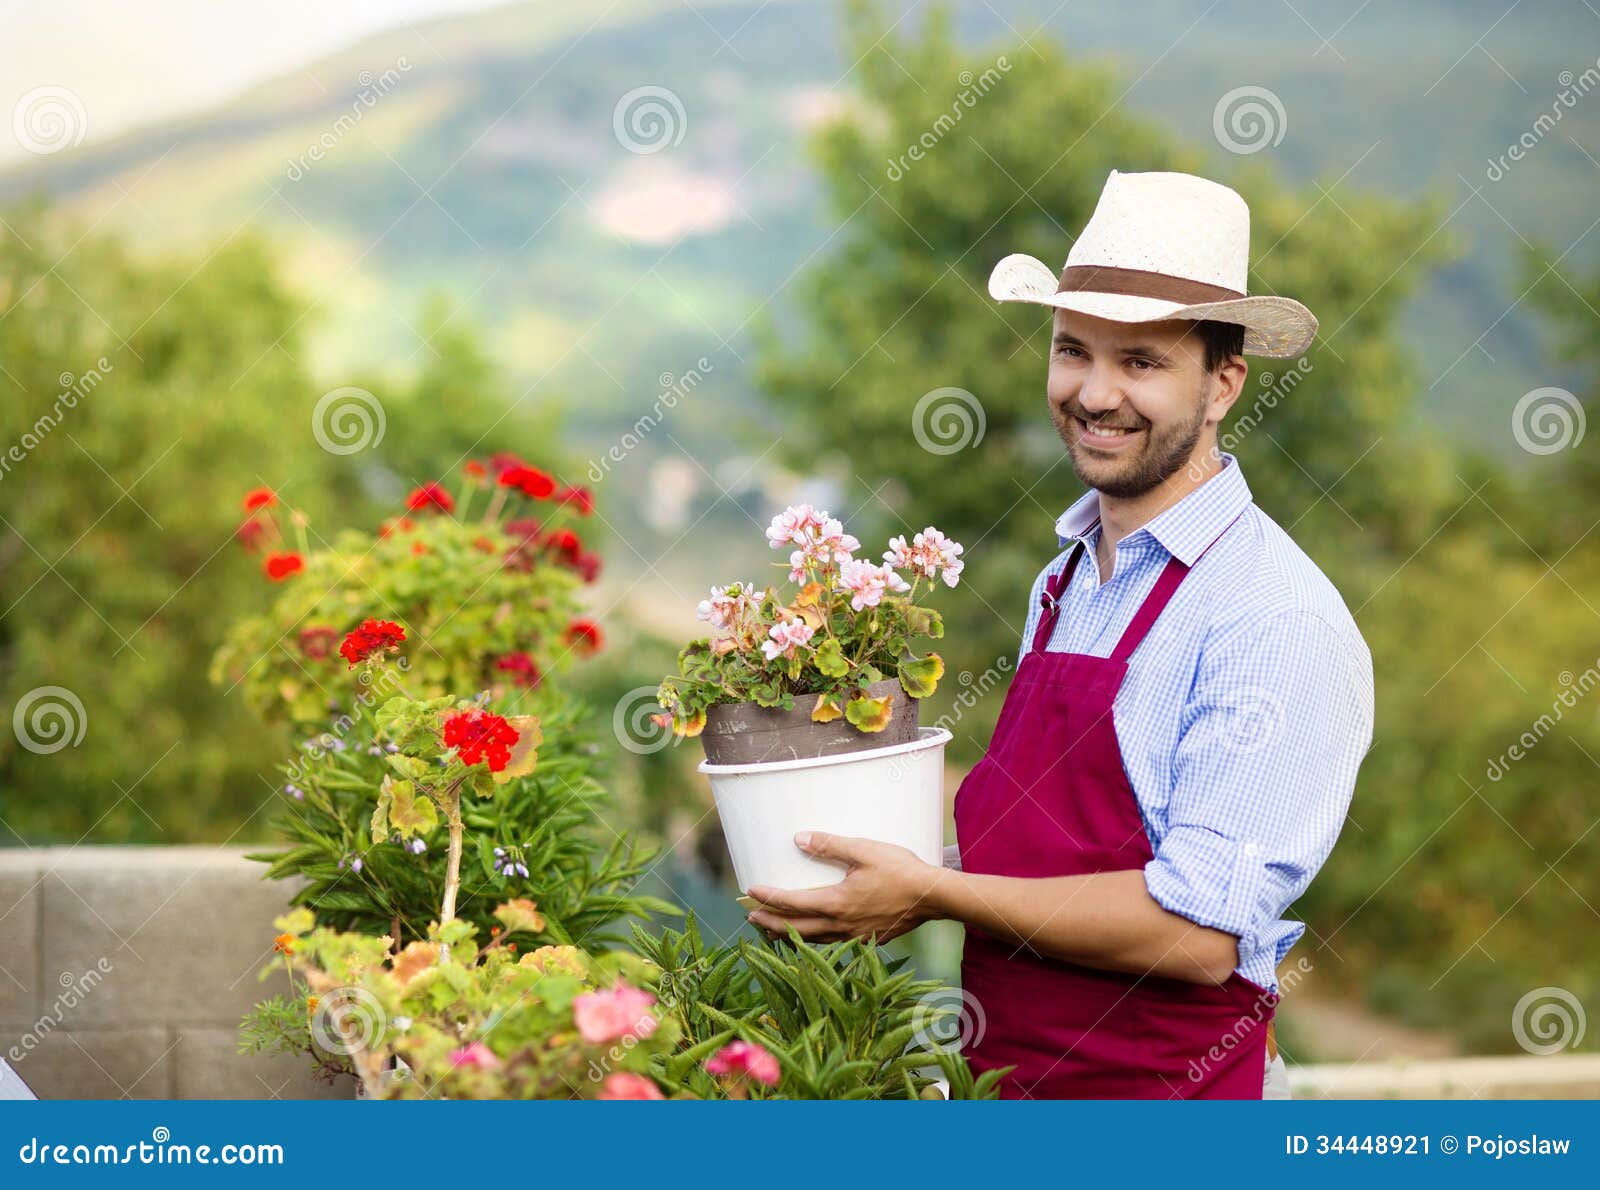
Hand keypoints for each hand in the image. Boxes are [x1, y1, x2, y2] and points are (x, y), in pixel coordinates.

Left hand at [745, 831, 943, 943]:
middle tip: (750, 917)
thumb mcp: (864, 850)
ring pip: (812, 940)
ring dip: (789, 934)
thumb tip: (798, 839)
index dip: (768, 898)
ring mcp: (854, 936)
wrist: (933, 897)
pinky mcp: (867, 939)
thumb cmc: (901, 870)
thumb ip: (830, 845)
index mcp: (836, 903)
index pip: (791, 903)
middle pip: (795, 929)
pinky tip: (812, 933)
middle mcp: (841, 925)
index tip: (749, 891)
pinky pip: (830, 943)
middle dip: (770, 923)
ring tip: (772, 929)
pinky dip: (812, 939)